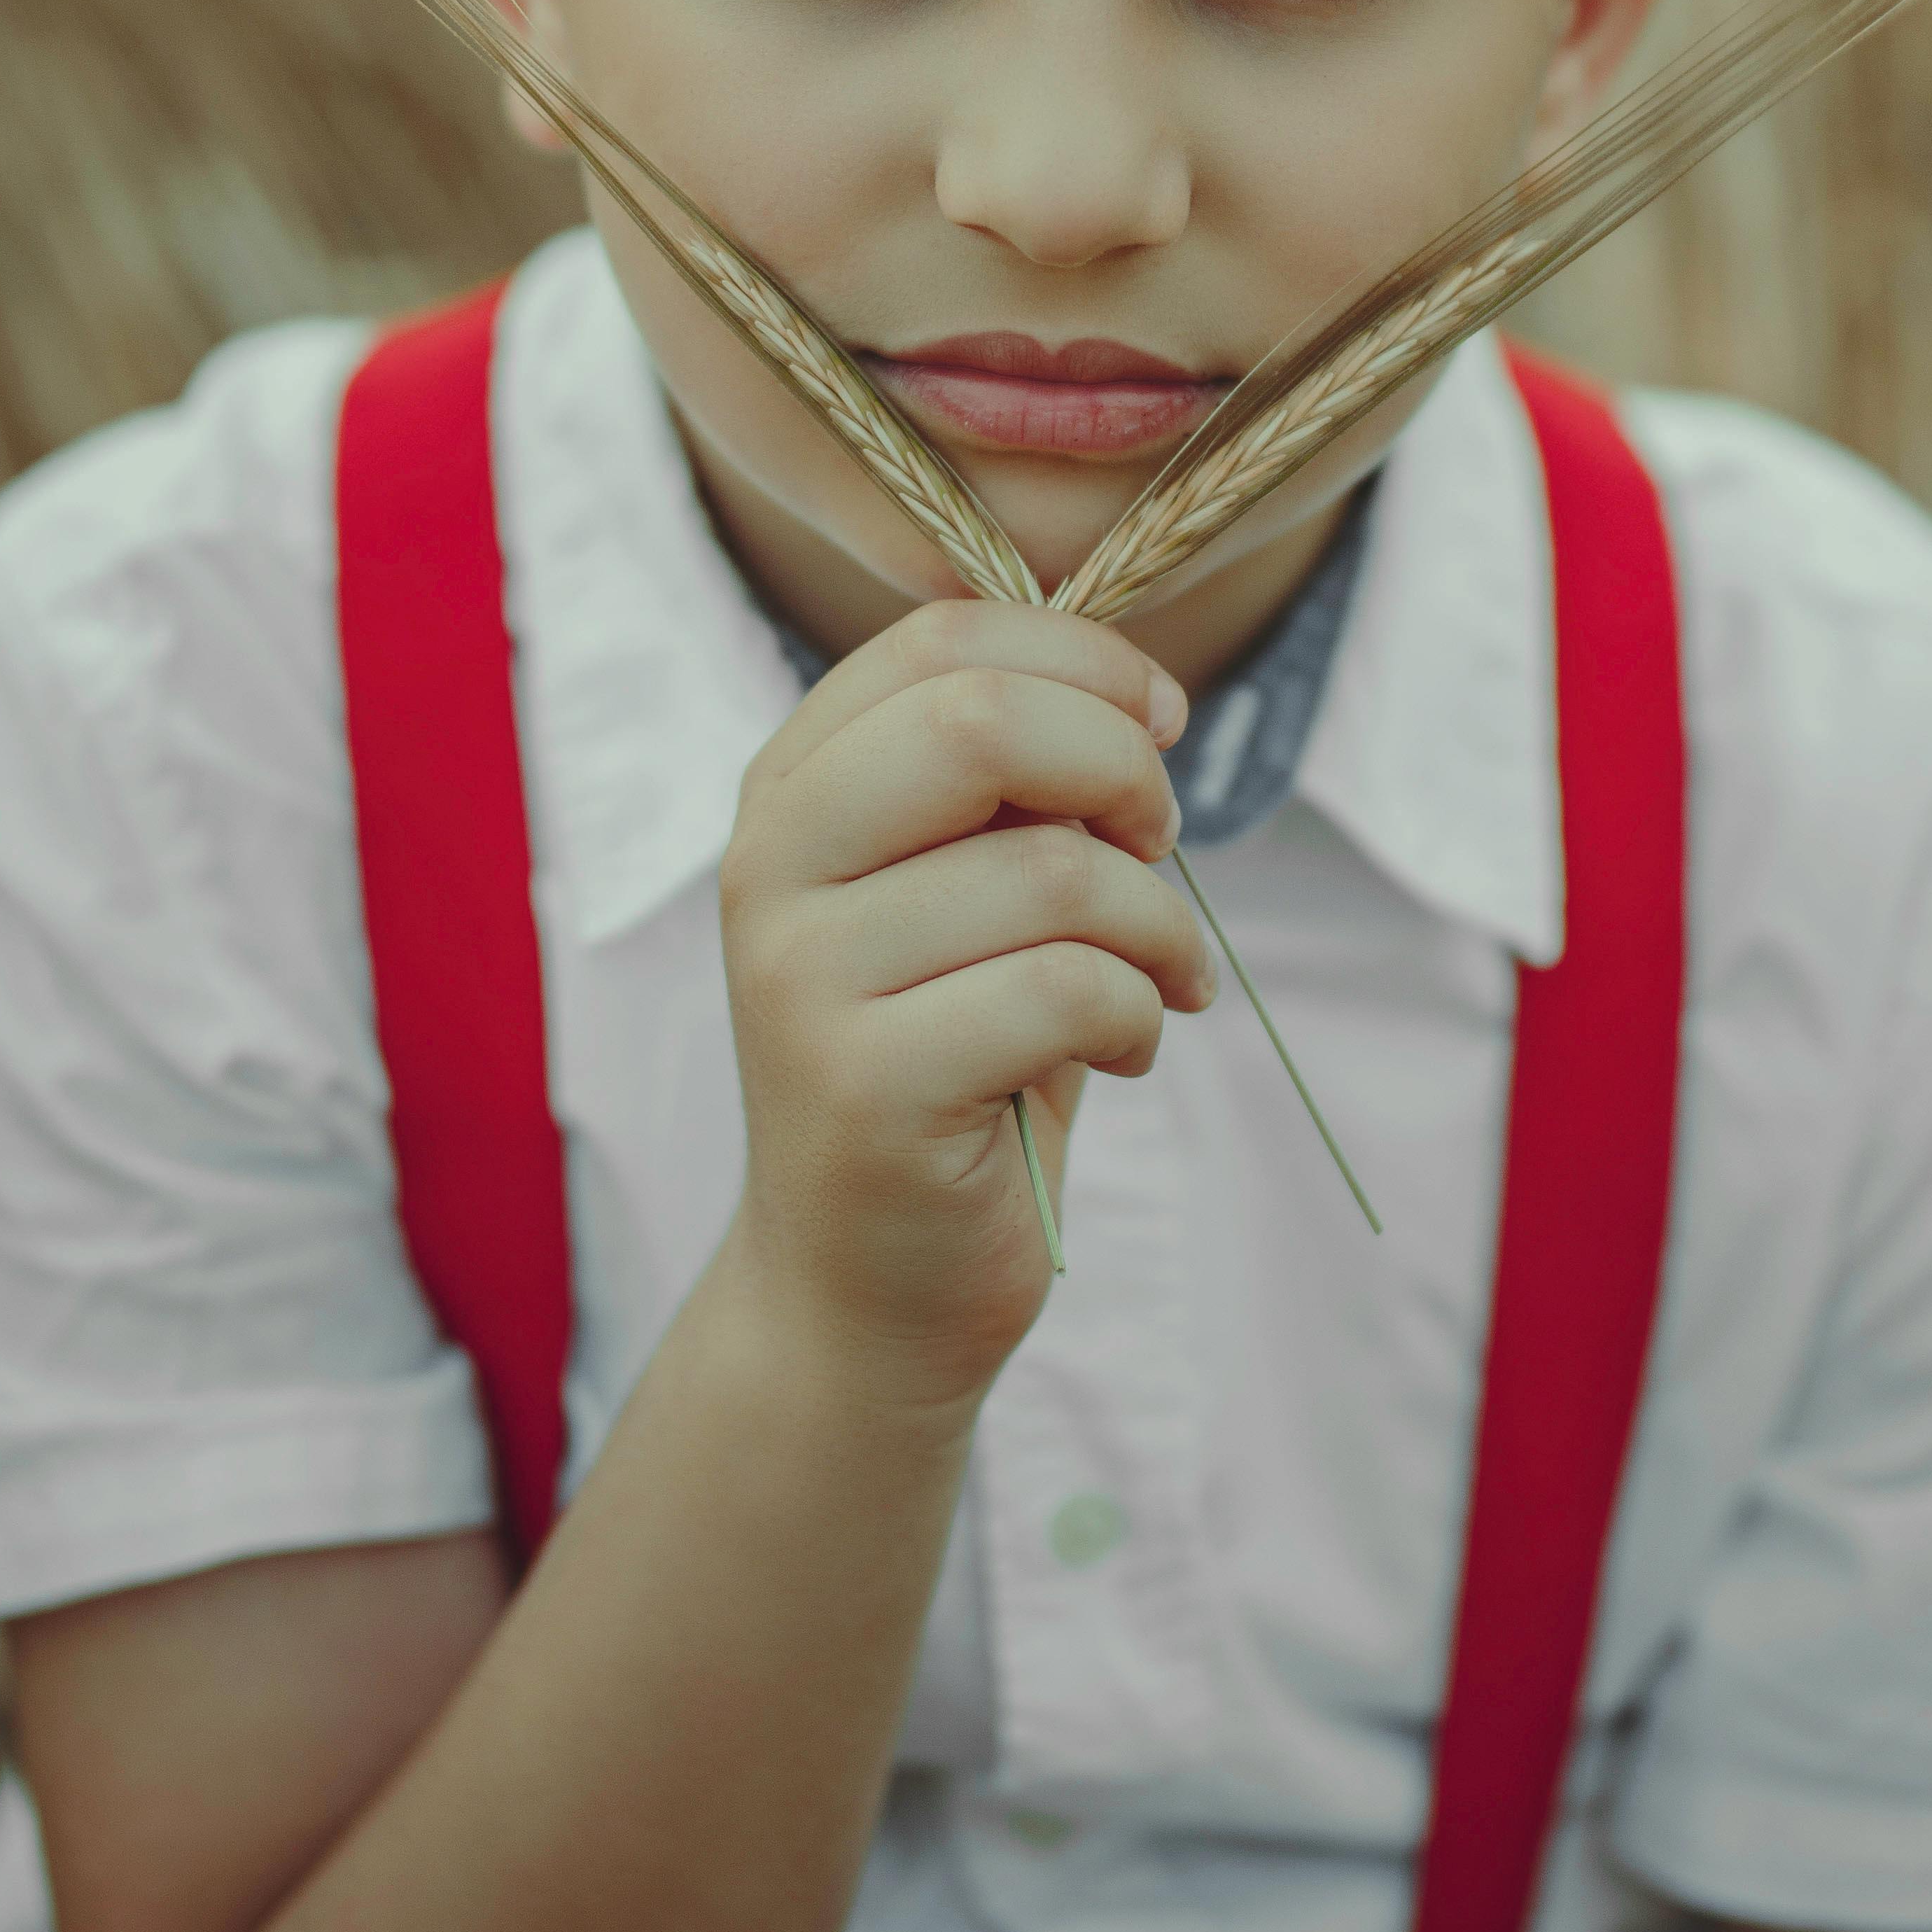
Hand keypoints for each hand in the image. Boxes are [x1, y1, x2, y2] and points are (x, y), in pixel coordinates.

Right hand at [715, 600, 1211, 1403]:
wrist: (865, 1292)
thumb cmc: (952, 1067)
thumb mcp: (972, 899)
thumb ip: (1013, 791)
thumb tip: (1131, 699)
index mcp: (792, 792)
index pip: (938, 639)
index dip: (1082, 659)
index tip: (1159, 725)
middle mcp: (769, 866)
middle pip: (979, 719)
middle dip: (1120, 767)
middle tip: (1162, 842)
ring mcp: (800, 978)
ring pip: (1053, 874)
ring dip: (1159, 926)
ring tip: (1160, 982)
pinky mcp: (861, 1087)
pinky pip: (1064, 991)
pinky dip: (1137, 1015)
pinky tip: (1122, 1053)